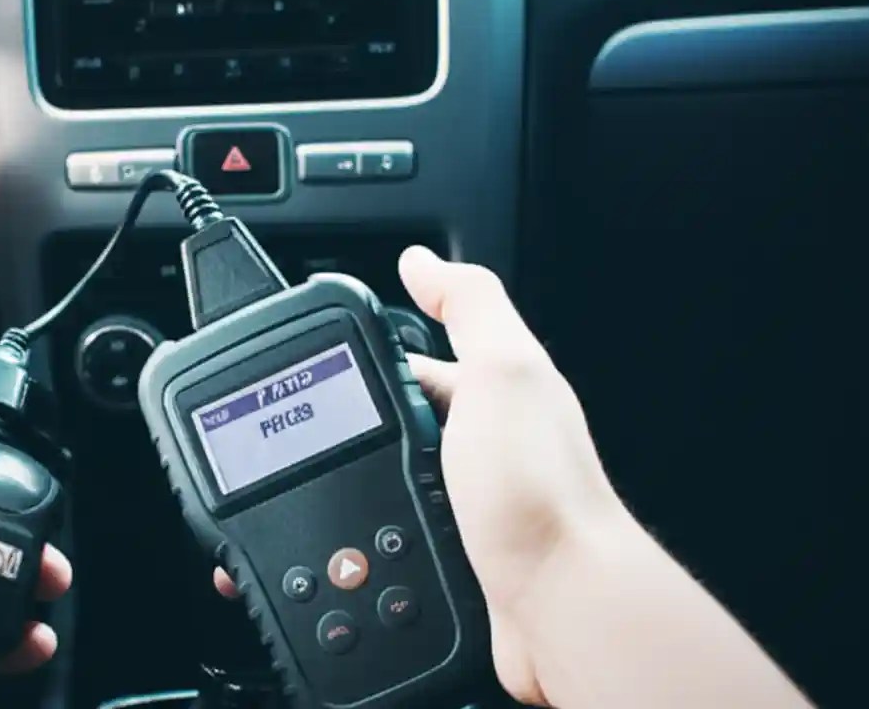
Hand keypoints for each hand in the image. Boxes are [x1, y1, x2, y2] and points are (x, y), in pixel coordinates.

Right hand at [216, 247, 622, 705]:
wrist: (559, 609)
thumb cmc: (541, 497)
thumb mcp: (505, 372)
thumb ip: (470, 306)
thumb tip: (422, 259)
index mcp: (490, 392)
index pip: (409, 360)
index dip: (365, 362)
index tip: (316, 369)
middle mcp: (479, 446)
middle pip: (389, 423)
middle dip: (350, 433)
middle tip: (309, 446)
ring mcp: (463, 504)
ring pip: (383, 481)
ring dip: (350, 490)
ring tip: (317, 494)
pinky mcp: (449, 555)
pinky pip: (389, 533)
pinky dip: (365, 535)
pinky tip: (346, 539)